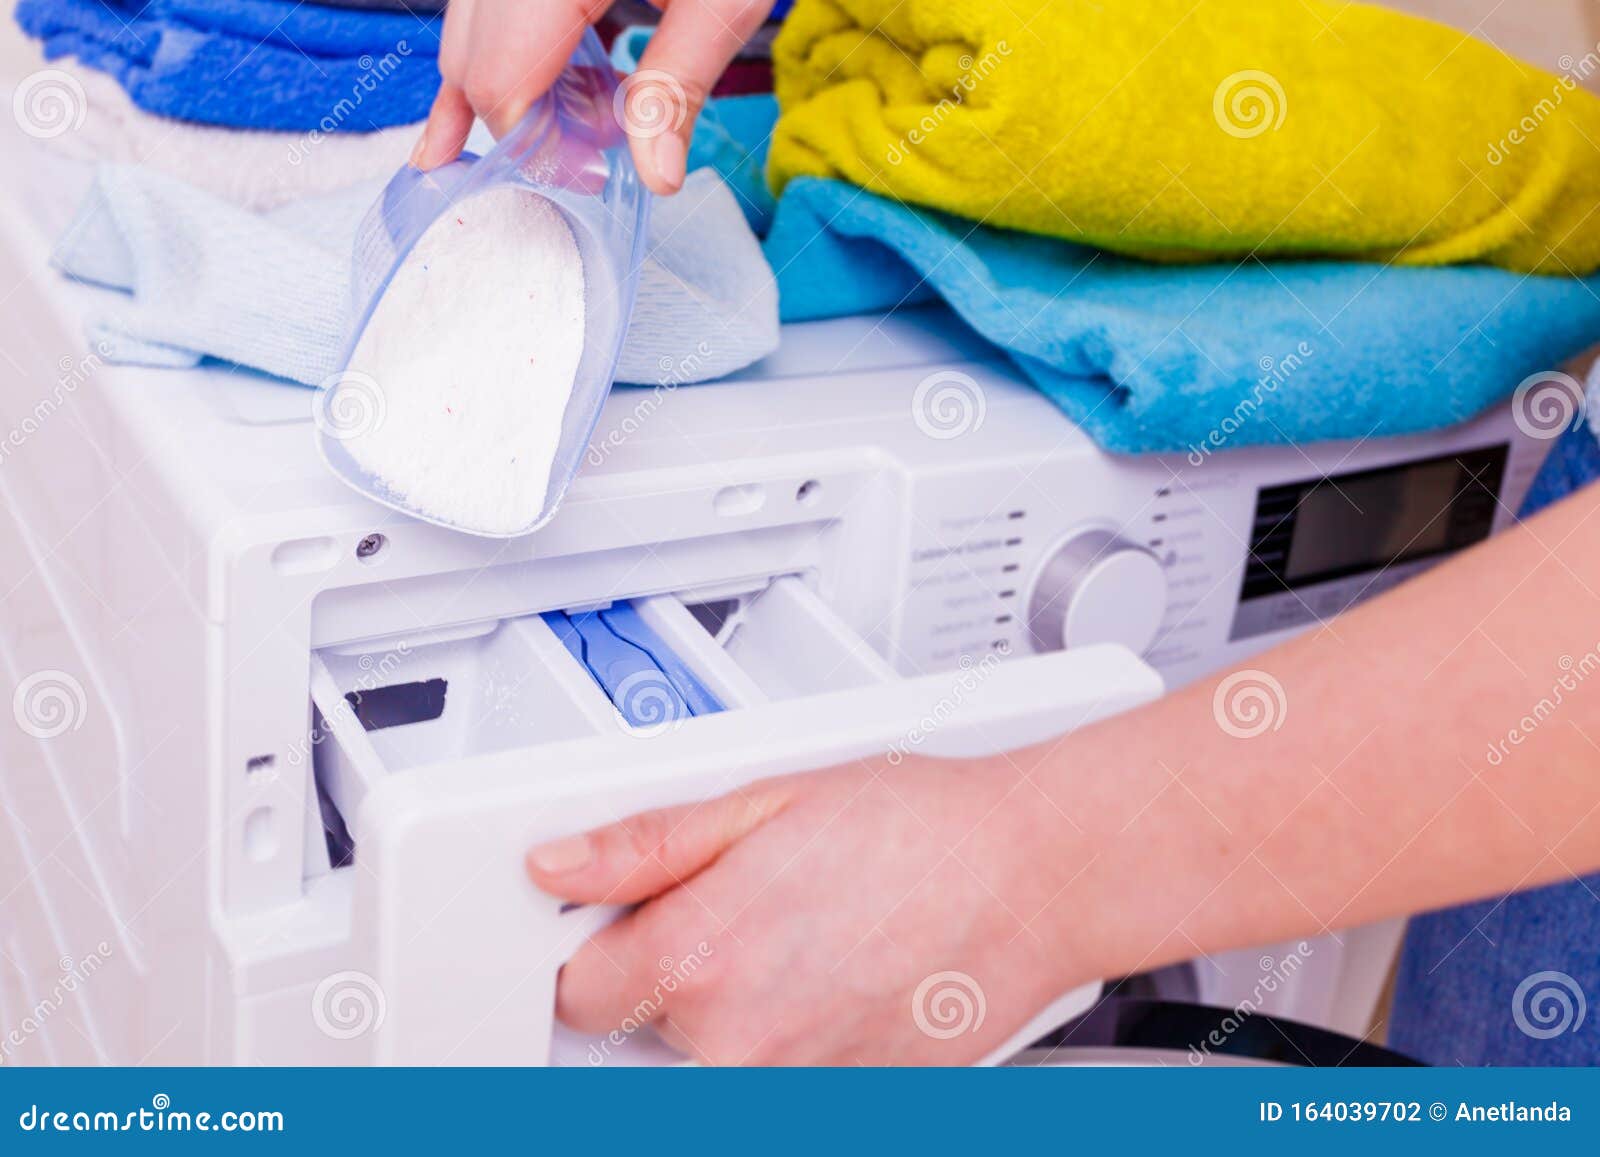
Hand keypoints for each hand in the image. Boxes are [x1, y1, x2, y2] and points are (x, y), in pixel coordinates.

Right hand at [413, 0, 774, 193]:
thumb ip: (678, 81)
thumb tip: (656, 173)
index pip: (501, 77)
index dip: (533, 143)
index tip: (585, 176)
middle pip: (471, 51)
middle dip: (513, 118)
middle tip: (571, 161)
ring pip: (469, 20)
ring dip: (498, 82)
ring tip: (510, 135)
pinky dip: (497, 40)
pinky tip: (473, 97)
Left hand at [526, 753, 1087, 1064]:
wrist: (1034, 878)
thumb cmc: (919, 829)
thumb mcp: (764, 801)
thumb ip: (644, 846)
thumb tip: (558, 866)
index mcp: (698, 960)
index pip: (577, 992)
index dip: (601, 941)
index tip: (634, 913)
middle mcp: (738, 1045)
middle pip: (646, 1026)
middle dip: (677, 969)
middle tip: (748, 904)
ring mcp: (795, 1088)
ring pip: (715, 1057)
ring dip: (739, 1006)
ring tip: (807, 934)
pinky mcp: (847, 1103)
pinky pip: (782, 1076)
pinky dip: (796, 1035)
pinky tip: (840, 974)